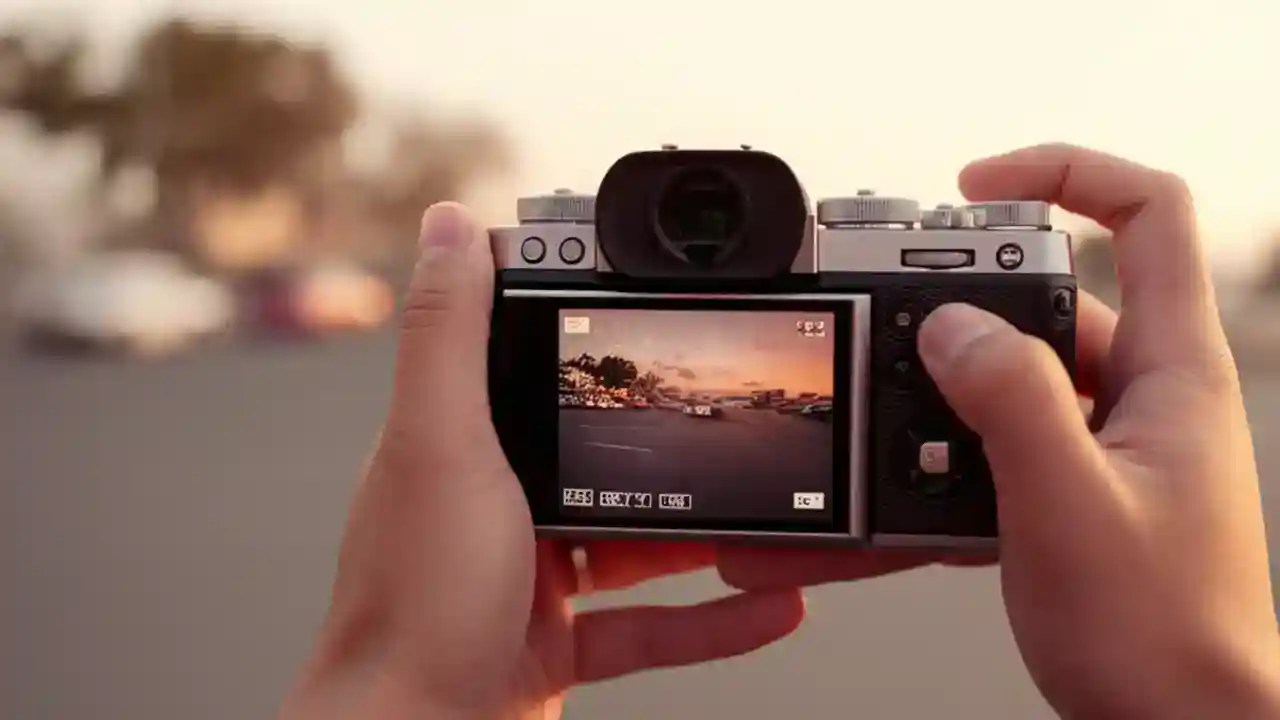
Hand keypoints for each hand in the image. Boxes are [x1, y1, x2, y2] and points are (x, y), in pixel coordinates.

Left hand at [278, 203, 805, 719]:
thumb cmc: (412, 607)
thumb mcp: (442, 447)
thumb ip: (449, 336)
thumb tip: (449, 224)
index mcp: (464, 446)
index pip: (537, 365)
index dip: (598, 331)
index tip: (662, 305)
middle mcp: (496, 505)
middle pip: (610, 460)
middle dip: (684, 449)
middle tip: (747, 424)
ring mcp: (530, 578)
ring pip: (644, 544)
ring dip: (715, 536)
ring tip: (782, 514)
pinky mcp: (559, 644)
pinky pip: (653, 624)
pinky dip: (713, 622)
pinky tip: (771, 608)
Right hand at [723, 144, 1279, 718]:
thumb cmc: (1166, 641)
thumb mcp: (1071, 506)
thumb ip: (1010, 402)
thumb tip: (948, 325)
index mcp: (1173, 372)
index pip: (1145, 217)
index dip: (1063, 174)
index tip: (972, 188)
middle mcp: (1141, 397)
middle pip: (1042, 301)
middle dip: (955, 314)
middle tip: (891, 332)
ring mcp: (1101, 448)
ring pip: (1000, 388)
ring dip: (929, 408)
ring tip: (866, 437)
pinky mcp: (1065, 495)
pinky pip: (984, 458)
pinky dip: (928, 474)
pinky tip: (871, 511)